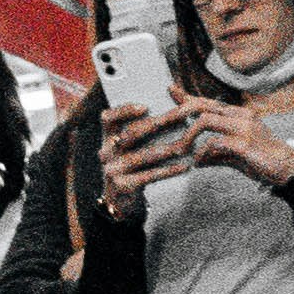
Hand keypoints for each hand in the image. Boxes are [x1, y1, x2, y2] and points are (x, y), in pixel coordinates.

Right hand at [96, 100, 187, 215]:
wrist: (120, 199)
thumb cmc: (132, 165)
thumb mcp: (130, 146)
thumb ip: (143, 125)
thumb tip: (172, 94)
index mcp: (107, 137)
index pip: (108, 117)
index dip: (125, 111)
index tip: (146, 107)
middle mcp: (106, 152)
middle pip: (131, 134)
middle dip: (160, 123)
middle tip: (183, 115)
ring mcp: (112, 169)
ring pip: (142, 156)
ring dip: (167, 149)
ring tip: (187, 144)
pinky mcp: (122, 186)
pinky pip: (149, 175)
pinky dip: (168, 170)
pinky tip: (184, 166)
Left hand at [176, 83, 293, 192]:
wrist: (289, 170)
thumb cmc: (262, 161)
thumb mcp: (235, 154)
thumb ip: (216, 152)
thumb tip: (197, 159)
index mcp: (239, 114)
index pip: (209, 101)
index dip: (188, 97)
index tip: (171, 90)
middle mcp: (242, 115)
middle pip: (203, 105)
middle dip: (181, 112)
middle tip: (168, 126)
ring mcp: (244, 127)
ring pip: (205, 120)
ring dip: (189, 136)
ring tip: (182, 150)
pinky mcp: (245, 143)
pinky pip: (214, 142)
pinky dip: (202, 153)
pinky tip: (199, 162)